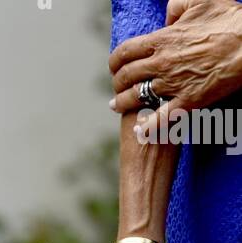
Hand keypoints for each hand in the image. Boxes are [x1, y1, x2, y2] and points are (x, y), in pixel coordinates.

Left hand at [109, 0, 241, 128]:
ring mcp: (173, 85)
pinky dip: (146, 127)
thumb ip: (177, 7)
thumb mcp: (199, 2)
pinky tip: (139, 130)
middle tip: (115, 87)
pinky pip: (160, 119)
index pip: (125, 51)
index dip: (115, 61)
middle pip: (126, 76)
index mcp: (162, 39)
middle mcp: (162, 63)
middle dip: (117, 83)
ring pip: (136, 98)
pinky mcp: (186, 102)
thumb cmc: (227, 21)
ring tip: (116, 106)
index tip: (113, 66)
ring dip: (122, 103)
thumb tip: (168, 17)